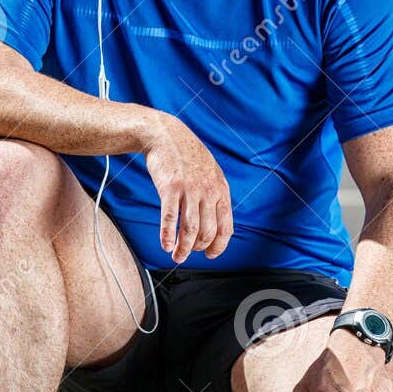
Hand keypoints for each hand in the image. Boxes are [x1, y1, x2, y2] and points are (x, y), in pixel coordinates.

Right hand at [141, 110, 232, 262]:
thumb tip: (217, 222)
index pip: (226, 227)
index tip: (210, 254)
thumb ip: (215, 195)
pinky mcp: (170, 187)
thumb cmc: (188, 156)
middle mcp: (208, 191)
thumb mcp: (211, 173)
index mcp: (221, 190)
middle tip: (187, 254)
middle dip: (198, 248)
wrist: (166, 135)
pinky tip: (166, 245)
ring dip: (184, 248)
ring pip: (190, 229)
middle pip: (207, 231)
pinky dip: (167, 235)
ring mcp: (189, 189)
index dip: (219, 245)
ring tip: (177, 256)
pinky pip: (169, 218)